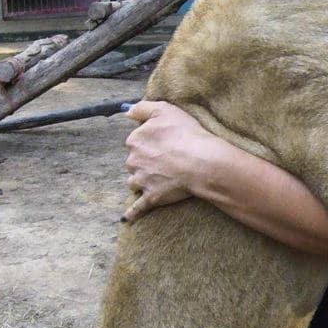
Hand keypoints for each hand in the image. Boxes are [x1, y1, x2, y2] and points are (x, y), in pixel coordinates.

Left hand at [122, 100, 215, 222]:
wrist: (200, 161)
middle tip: (164, 160)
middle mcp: (133, 161)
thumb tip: (127, 113)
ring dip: (141, 181)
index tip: (163, 142)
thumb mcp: (164, 109)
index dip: (150, 141)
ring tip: (156, 180)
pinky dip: (132, 213)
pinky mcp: (151, 197)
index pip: (135, 141)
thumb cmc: (185, 134)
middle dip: (144, 161)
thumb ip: (142, 108)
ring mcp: (141, 180)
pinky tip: (127, 218)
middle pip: (134, 162)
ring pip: (135, 181)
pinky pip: (137, 207)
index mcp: (135, 140)